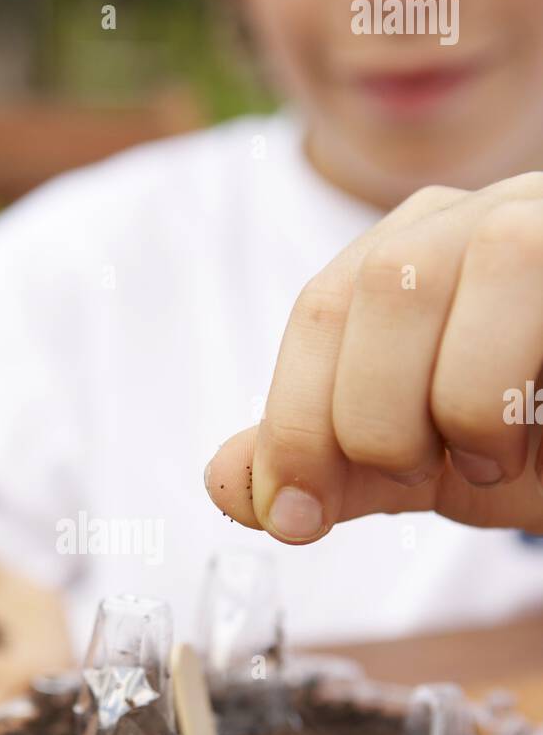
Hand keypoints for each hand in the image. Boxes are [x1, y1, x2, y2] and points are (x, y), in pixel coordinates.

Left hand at [205, 173, 542, 540]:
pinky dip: (510, 385)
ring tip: (489, 456)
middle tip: (418, 476)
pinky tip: (535, 429)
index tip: (292, 519)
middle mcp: (483, 215)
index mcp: (417, 255)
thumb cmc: (539, 440)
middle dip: (373, 416)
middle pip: (383, 282)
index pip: (323, 308)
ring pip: (471, 261)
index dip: (294, 421)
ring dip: (456, 398)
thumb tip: (223, 480)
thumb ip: (329, 463)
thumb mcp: (425, 462)